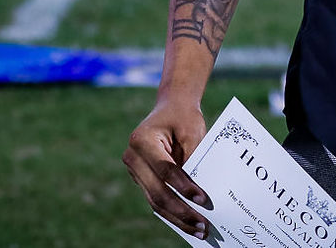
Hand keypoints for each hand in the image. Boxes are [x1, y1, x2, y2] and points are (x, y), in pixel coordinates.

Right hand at [123, 98, 211, 238]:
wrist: (171, 107)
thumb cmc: (184, 116)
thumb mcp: (193, 130)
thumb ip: (193, 158)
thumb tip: (199, 194)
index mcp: (142, 140)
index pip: (165, 170)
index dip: (184, 186)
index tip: (203, 200)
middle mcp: (132, 157)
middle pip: (157, 192)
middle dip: (181, 211)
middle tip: (203, 226)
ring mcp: (134, 170)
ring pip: (155, 201)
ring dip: (177, 218)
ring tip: (199, 230)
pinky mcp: (141, 179)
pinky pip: (156, 199)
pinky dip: (173, 212)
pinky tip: (189, 223)